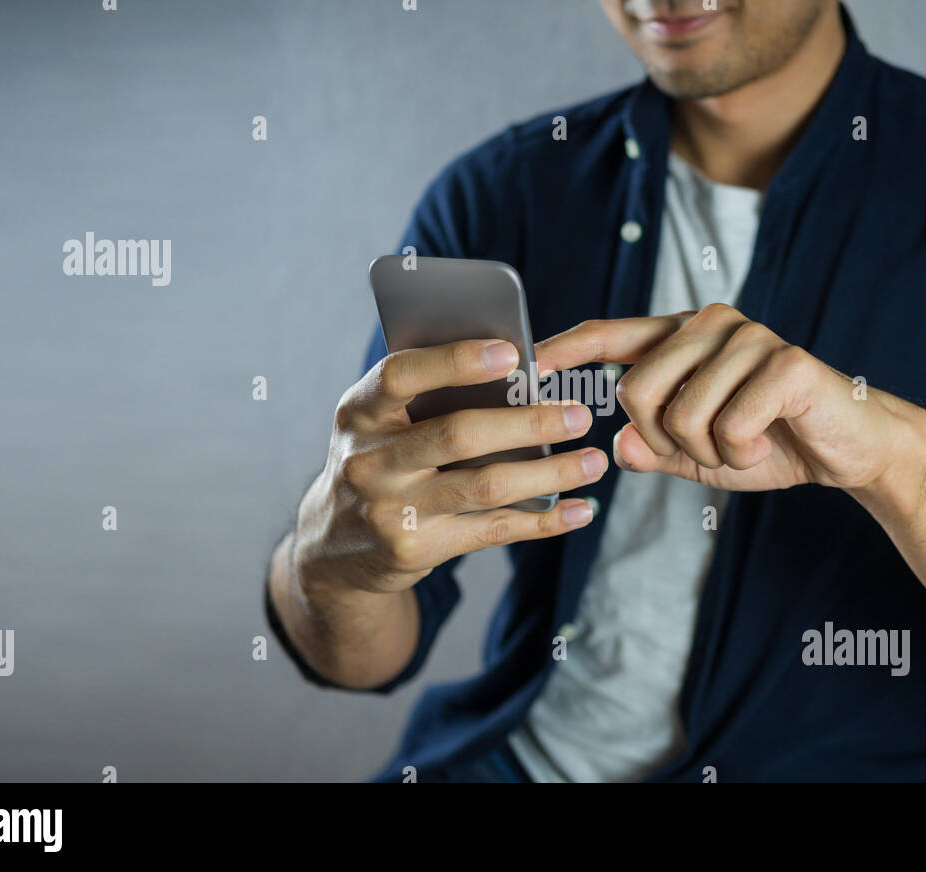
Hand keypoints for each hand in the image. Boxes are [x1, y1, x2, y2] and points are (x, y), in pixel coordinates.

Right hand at [293, 338, 606, 594]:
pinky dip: (543, 520)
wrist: (332, 545)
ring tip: (593, 462)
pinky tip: (578, 509)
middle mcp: (369, 461)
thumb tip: (516, 366)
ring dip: (549, 474)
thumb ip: (426, 396)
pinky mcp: (417, 550)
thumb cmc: (378, 460)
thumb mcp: (379, 422)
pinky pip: (493, 530)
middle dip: (526, 423)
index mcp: (359, 412)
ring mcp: (390, 510)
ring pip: (484, 486)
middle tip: (578, 415)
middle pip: (457, 435)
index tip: (512, 354)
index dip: (455, 362)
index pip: (401, 376)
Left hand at [535, 303, 925, 495]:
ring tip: (746, 443)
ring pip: (681, 414)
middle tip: (709, 448)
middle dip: (664, 440)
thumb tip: (616, 445)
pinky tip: (771, 439)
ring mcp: (748, 336)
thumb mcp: (700, 454)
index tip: (526, 367)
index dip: (566, 349)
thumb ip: (654, 449)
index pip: (612, 335)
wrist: (850, 448)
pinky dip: (743, 451)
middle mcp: (710, 323)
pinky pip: (728, 424)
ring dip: (711, 452)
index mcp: (683, 337)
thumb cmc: (772, 442)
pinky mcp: (784, 361)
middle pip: (636, 391)